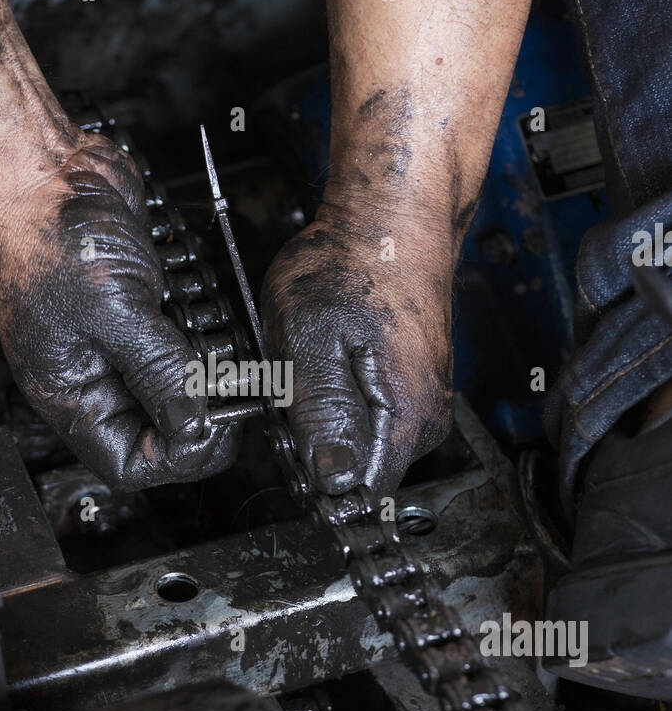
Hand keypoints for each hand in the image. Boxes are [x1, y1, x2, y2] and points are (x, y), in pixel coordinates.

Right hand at [0, 128, 239, 488]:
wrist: (39, 165)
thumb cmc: (50, 233)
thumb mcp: (113, 311)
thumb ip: (161, 371)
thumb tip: (198, 425)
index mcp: (70, 394)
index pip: (130, 464)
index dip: (178, 457)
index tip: (217, 425)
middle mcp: (90, 376)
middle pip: (155, 432)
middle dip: (199, 421)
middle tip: (239, 397)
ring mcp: (112, 341)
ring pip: (169, 389)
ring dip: (206, 386)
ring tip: (237, 371)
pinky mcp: (134, 306)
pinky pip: (174, 346)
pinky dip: (203, 347)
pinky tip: (223, 336)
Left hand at [261, 194, 453, 498]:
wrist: (390, 216)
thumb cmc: (352, 262)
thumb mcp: (310, 338)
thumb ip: (320, 415)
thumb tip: (331, 480)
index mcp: (404, 419)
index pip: (357, 494)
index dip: (313, 481)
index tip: (288, 439)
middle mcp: (423, 421)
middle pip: (353, 468)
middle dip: (312, 440)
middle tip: (290, 381)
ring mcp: (420, 402)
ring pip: (355, 439)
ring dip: (320, 413)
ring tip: (309, 358)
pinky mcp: (410, 385)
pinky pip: (364, 412)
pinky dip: (334, 391)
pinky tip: (324, 353)